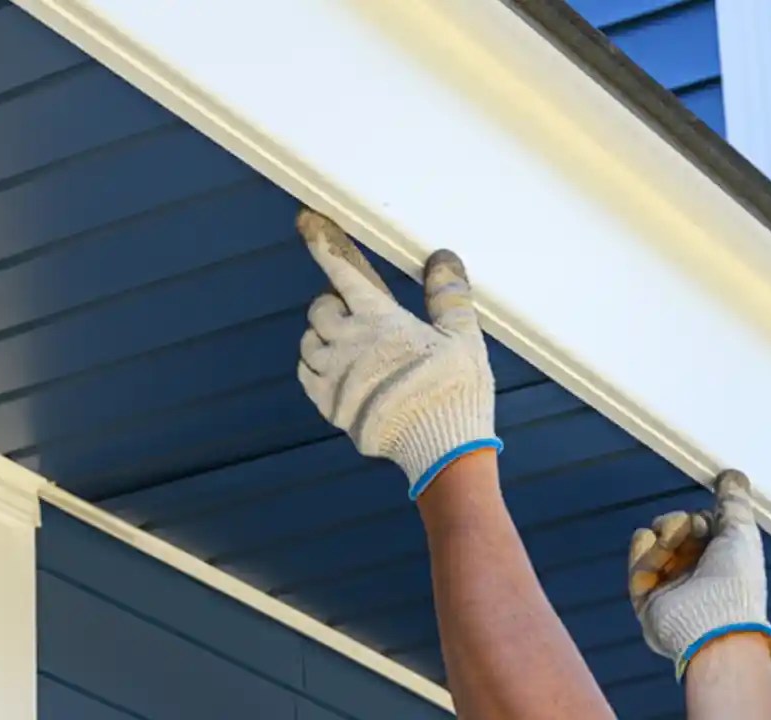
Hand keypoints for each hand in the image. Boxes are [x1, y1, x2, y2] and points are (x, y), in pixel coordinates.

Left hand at [295, 208, 500, 498]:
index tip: (308, 223)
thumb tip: (443, 258)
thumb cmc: (456, 390)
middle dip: (332, 302)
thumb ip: (448, 295)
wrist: (441, 451)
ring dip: (322, 336)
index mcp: (380, 320)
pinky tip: (335, 370)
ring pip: (309, 343)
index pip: (343, 271)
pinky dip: (315, 367)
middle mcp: (349, 343)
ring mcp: (335, 377)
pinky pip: (307, 376)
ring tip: (346, 342)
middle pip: (320, 309)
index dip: (324, 245)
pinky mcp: (331, 407)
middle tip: (354, 311)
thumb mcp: (463, 338)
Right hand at [628, 470, 770, 678]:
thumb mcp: (742, 532)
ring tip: (672, 544)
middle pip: (679, 529)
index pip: (705, 525)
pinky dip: (643, 545)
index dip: (704, 516)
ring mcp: (670, 582)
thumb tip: (732, 475)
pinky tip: (653, 544)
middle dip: (681, 523)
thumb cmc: (735, 581)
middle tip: (691, 530)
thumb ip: (734, 502)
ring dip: (665, 532)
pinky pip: (638, 556)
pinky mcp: (646, 592)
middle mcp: (697, 573)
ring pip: (657, 538)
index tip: (707, 517)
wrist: (712, 624)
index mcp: (723, 562)